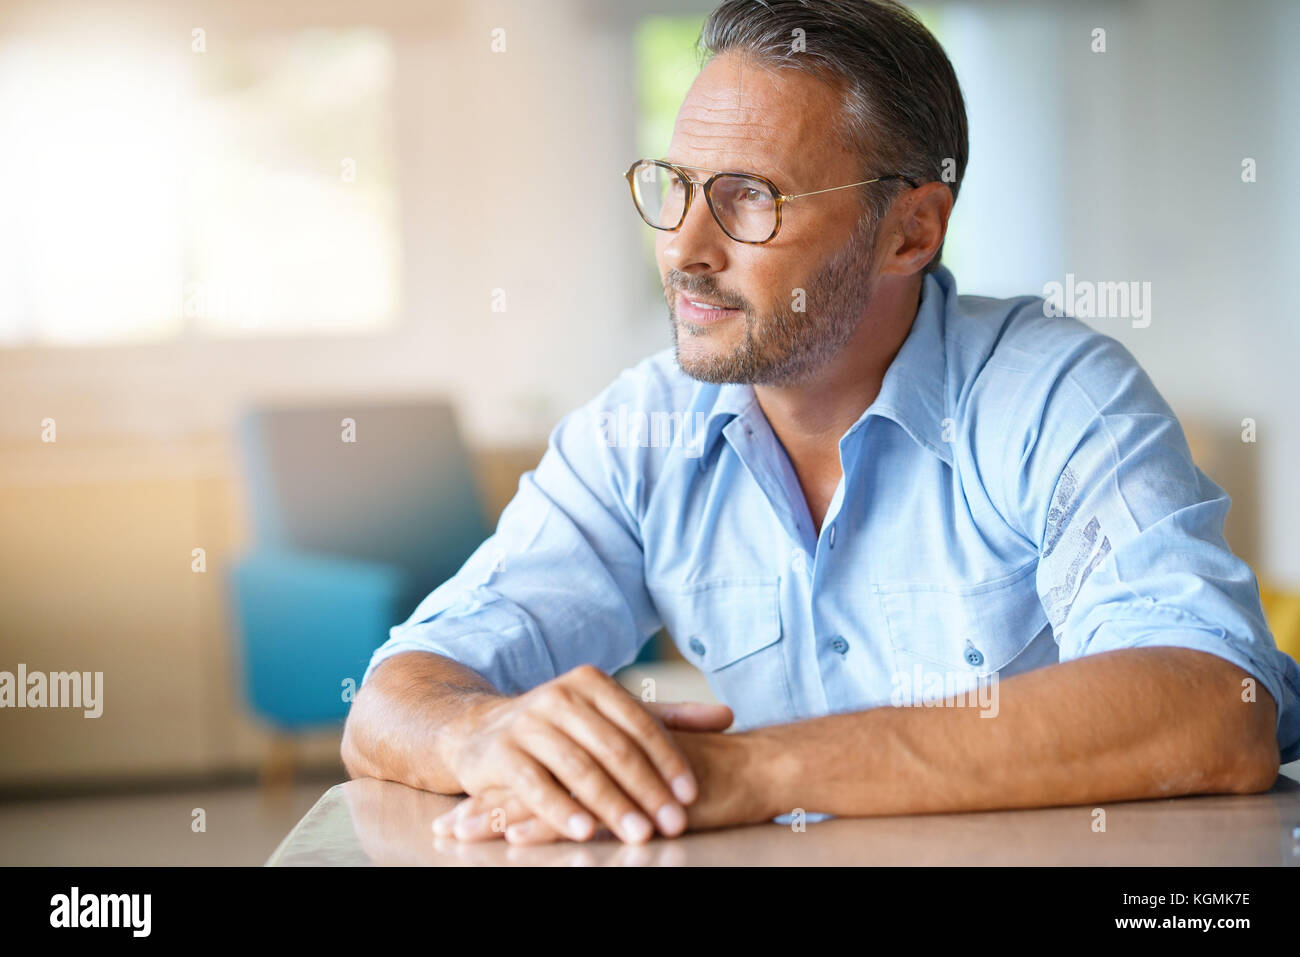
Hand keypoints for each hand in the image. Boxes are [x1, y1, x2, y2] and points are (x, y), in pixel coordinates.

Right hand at [441, 664, 732, 842]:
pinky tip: (583, 832)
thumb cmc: (561, 728)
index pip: (639, 722)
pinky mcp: (499, 753)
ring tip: (639, 834)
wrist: (480, 730)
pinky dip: (560, 810)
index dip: (667, 759)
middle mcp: (559, 696)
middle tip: (673, 823)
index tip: (690, 794)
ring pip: (578, 768)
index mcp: (592, 683)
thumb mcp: (611, 716)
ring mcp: (527, 723)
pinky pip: (535, 785)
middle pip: (613, 747)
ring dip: (611, 805)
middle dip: (647, 789)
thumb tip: (728, 716)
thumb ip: (668, 718)